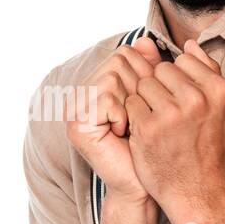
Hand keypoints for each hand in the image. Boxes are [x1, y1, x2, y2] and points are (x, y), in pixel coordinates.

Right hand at [65, 36, 162, 202]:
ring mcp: (73, 111)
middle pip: (118, 62)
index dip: (144, 74)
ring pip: (112, 78)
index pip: (123, 54)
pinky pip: (107, 97)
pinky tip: (122, 134)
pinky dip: (122, 115)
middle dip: (138, 88)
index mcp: (94, 87)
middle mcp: (78, 96)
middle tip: (138, 118)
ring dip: (131, 103)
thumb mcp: (151, 100)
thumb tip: (146, 40)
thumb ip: (147, 70)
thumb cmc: (151, 145)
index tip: (148, 104)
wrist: (144, 183)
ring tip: (129, 127)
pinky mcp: (76, 126)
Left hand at [124, 39, 224, 217]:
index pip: (184, 58)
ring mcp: (171, 114)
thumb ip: (209, 73)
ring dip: (144, 100)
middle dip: (158, 86)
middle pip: (161, 69)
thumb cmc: (209, 149)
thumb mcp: (223, 110)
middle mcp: (196, 99)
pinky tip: (144, 131)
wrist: (198, 191)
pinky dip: (133, 116)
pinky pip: (130, 103)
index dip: (176, 77)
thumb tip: (190, 44)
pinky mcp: (148, 128)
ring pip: (143, 84)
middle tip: (164, 111)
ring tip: (155, 121)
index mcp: (218, 90)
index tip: (177, 96)